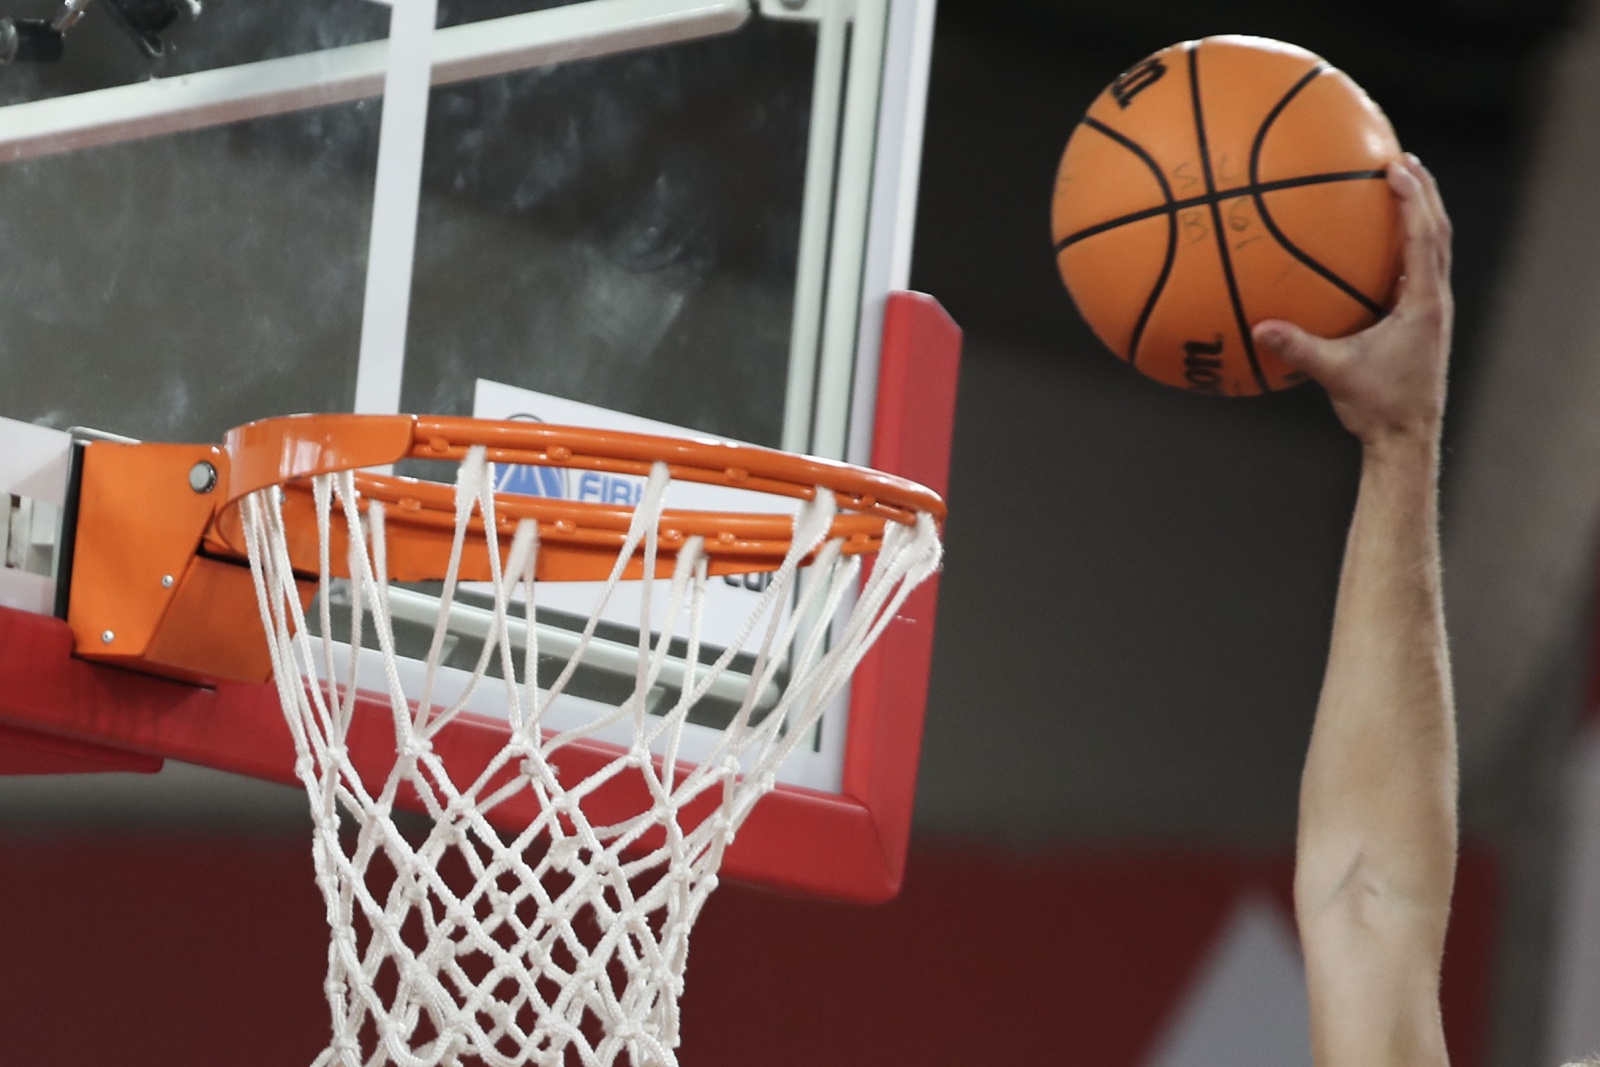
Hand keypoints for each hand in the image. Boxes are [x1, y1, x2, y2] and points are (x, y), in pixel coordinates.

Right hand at [1253, 155, 1452, 449]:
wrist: (1408, 438)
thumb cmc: (1377, 408)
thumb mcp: (1334, 375)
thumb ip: (1299, 349)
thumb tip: (1260, 328)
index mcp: (1422, 304)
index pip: (1423, 238)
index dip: (1412, 199)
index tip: (1395, 166)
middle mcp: (1434, 301)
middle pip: (1439, 231)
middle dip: (1424, 192)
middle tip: (1401, 158)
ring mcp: (1431, 311)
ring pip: (1434, 249)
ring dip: (1420, 214)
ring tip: (1398, 186)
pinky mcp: (1422, 322)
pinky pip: (1416, 271)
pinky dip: (1403, 246)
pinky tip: (1375, 243)